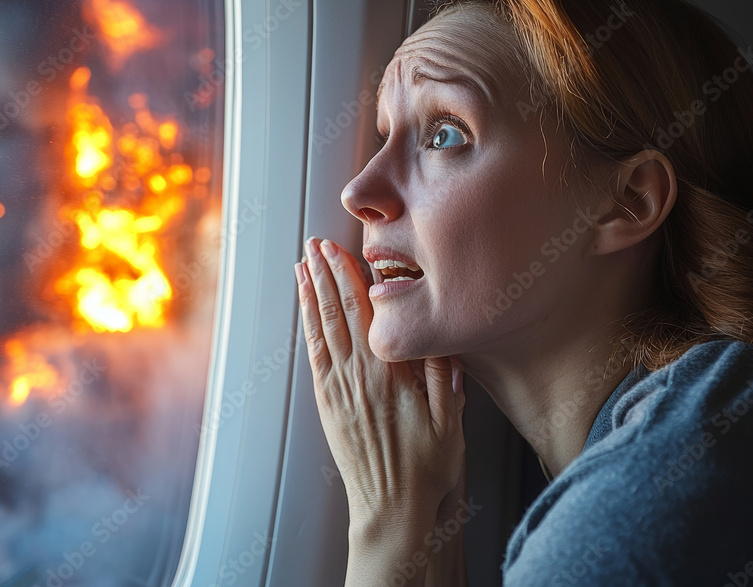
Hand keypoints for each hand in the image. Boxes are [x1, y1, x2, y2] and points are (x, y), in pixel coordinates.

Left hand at [295, 236, 466, 549]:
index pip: (366, 313)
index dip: (350, 277)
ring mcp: (339, 389)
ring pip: (322, 329)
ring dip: (311, 292)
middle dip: (325, 273)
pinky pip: (315, 354)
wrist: (391, 510)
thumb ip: (443, 374)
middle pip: (339, 312)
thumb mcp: (450, 421)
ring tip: (303, 263)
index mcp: (389, 375)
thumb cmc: (426, 469)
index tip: (341, 249)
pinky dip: (308, 325)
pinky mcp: (328, 403)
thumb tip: (435, 329)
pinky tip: (306, 307)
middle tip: (315, 242)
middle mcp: (358, 377)